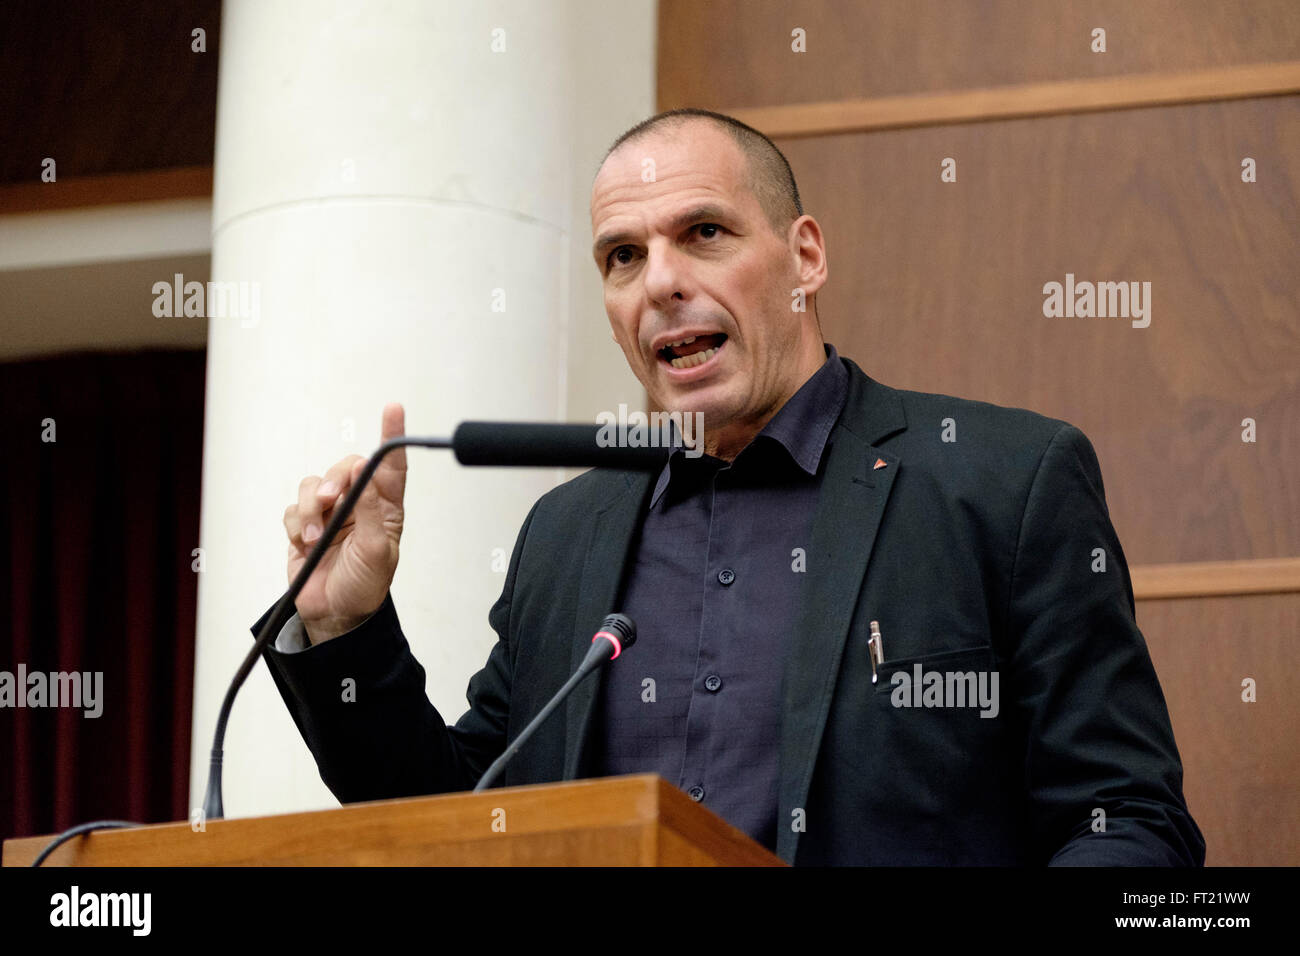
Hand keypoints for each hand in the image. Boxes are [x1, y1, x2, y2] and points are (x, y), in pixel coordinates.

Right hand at [282, 403, 406, 642]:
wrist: (334, 615)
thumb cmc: (365, 586)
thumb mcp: (377, 551)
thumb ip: (371, 510)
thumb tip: (364, 471)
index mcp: (386, 508)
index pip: (391, 466)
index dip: (392, 436)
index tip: (393, 409)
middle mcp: (358, 505)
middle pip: (344, 469)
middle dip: (334, 480)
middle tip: (330, 499)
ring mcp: (330, 514)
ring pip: (313, 486)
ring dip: (311, 508)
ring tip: (317, 537)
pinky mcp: (305, 526)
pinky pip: (293, 509)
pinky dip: (297, 525)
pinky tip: (306, 544)